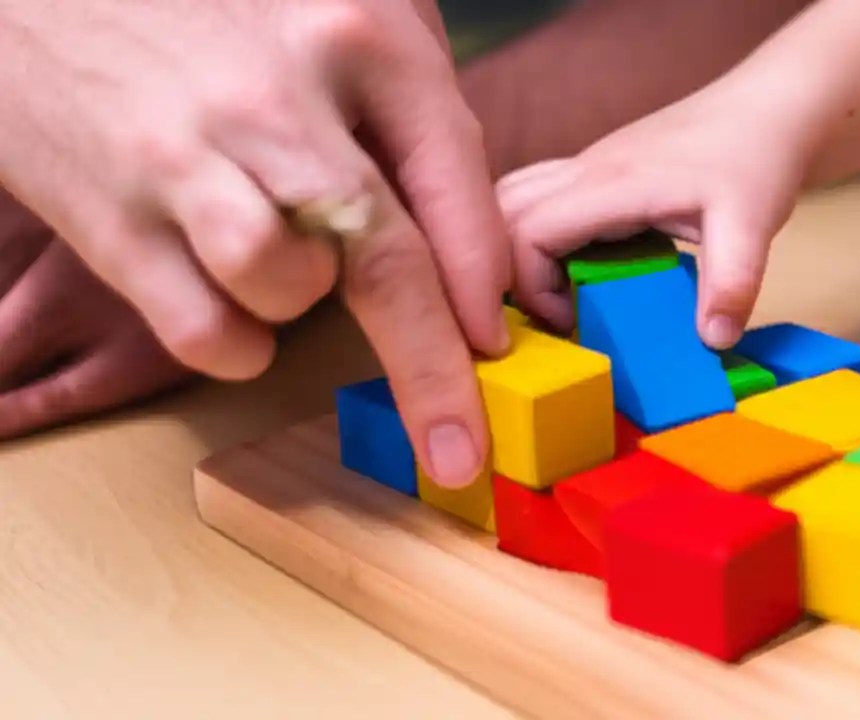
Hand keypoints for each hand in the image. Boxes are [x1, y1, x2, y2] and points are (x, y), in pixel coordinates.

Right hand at [0, 0, 510, 485]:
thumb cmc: (210, 2)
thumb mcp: (335, 3)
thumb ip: (412, 99)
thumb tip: (474, 233)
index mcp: (357, 35)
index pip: (454, 182)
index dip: (485, 284)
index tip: (501, 352)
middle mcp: (278, 97)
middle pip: (385, 263)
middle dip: (434, 372)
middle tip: (458, 449)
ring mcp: (185, 157)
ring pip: (287, 290)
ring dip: (299, 303)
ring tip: (278, 256)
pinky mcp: (109, 213)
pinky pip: (201, 330)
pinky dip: (233, 341)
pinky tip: (226, 292)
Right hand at [496, 80, 815, 348]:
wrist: (769, 106)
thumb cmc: (757, 158)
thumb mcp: (752, 225)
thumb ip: (733, 283)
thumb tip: (712, 342)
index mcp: (610, 184)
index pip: (526, 231)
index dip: (531, 286)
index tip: (570, 321)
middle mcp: (587, 169)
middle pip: (503, 213)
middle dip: (510, 270)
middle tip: (554, 314)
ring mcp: (590, 165)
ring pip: (515, 199)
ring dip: (517, 248)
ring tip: (558, 294)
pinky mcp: (599, 170)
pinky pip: (542, 198)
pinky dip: (537, 234)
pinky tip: (579, 267)